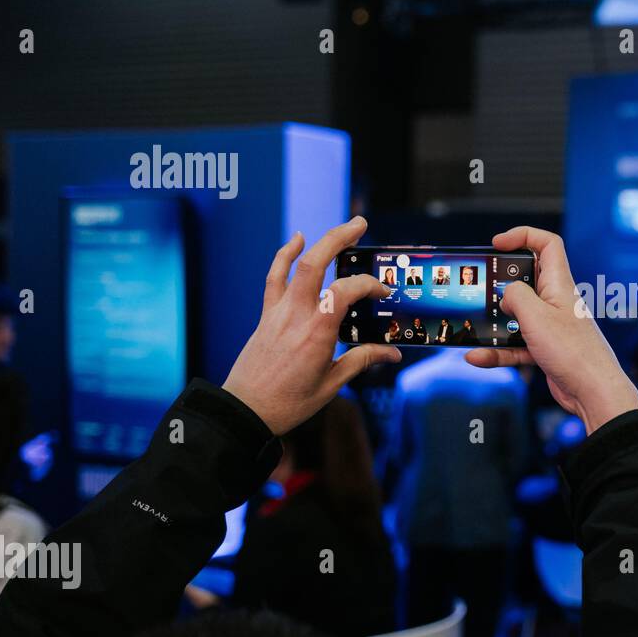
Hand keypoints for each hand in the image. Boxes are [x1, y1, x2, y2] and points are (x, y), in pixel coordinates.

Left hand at [222, 217, 401, 435]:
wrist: (246, 411)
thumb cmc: (288, 402)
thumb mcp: (332, 384)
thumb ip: (362, 360)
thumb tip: (392, 353)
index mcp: (317, 332)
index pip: (346, 291)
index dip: (369, 286)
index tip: (383, 293)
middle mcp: (296, 315)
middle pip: (316, 263)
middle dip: (339, 239)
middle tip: (361, 225)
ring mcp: (279, 311)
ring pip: (296, 265)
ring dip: (319, 242)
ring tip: (342, 230)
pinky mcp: (267, 315)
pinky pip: (274, 278)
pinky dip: (284, 255)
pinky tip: (296, 238)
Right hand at [465, 227, 637, 434]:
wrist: (594, 392)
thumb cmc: (574, 352)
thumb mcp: (536, 317)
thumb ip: (516, 297)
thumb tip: (505, 293)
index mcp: (559, 284)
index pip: (547, 245)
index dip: (523, 236)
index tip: (498, 243)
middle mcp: (556, 301)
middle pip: (527, 279)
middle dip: (501, 282)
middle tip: (481, 288)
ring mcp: (551, 326)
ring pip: (517, 316)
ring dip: (495, 322)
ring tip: (472, 325)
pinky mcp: (546, 349)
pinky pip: (516, 345)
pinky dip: (497, 350)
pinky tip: (478, 357)